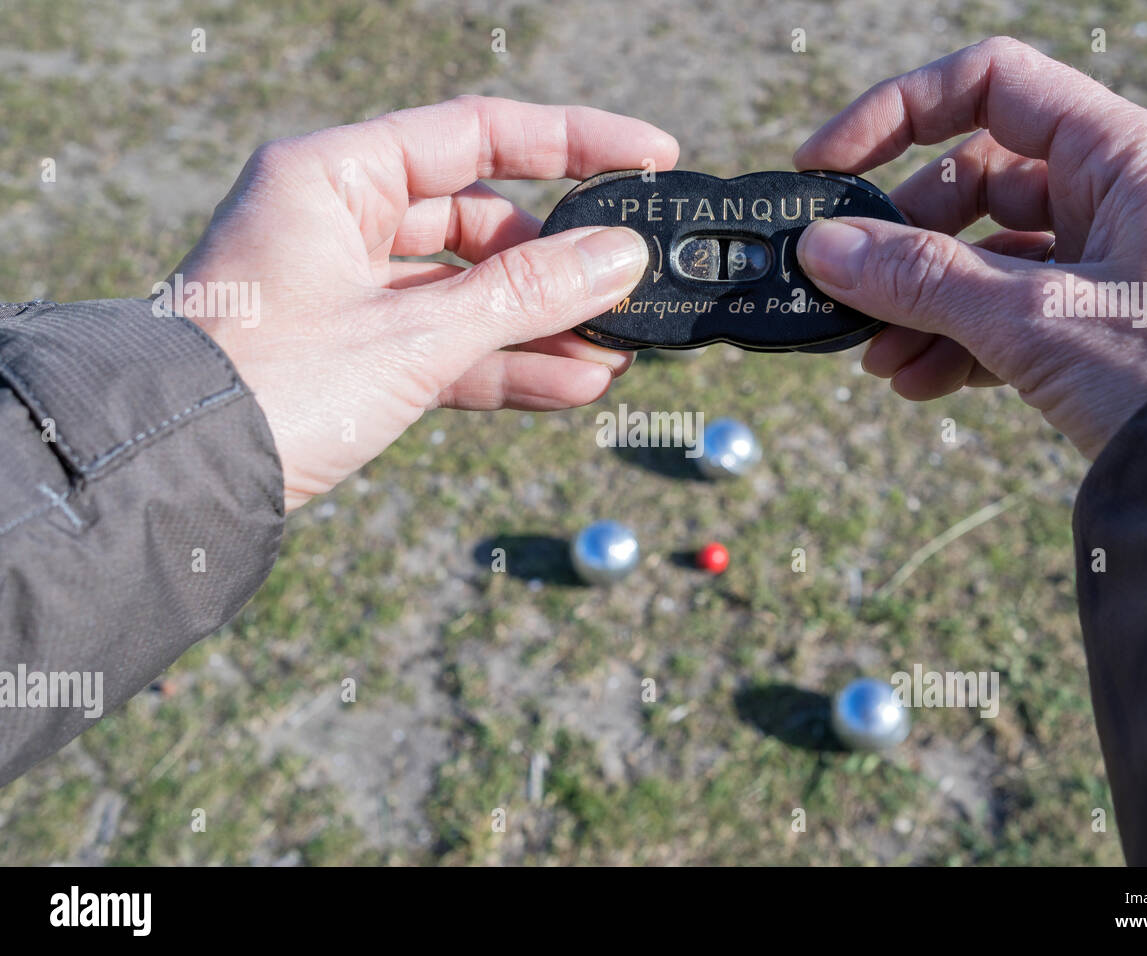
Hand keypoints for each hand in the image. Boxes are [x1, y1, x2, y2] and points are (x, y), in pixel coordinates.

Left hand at [172, 96, 677, 508]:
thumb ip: (524, 294)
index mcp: (335, 178)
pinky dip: (504, 365)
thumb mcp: (414, 337)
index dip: (574, 143)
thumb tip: (619, 259)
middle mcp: (340, 222)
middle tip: (626, 294)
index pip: (478, 134)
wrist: (177, 482)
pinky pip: (449, 346)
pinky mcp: (355, 354)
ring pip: (469, 293)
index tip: (650, 155)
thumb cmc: (268, 388)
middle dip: (558, 267)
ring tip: (614, 357)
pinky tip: (572, 385)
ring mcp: (348, 292)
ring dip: (541, 327)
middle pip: (481, 223)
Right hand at [795, 36, 1146, 457]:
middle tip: (848, 288)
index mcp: (1123, 159)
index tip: (827, 165)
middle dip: (904, 242)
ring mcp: (1113, 266)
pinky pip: (1012, 317)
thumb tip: (826, 246)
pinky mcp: (1105, 329)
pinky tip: (919, 381)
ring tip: (876, 359)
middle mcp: (1119, 200)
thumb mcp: (1036, 319)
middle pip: (976, 183)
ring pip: (989, 261)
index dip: (897, 114)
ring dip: (922, 307)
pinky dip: (960, 345)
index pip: (991, 87)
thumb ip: (922, 278)